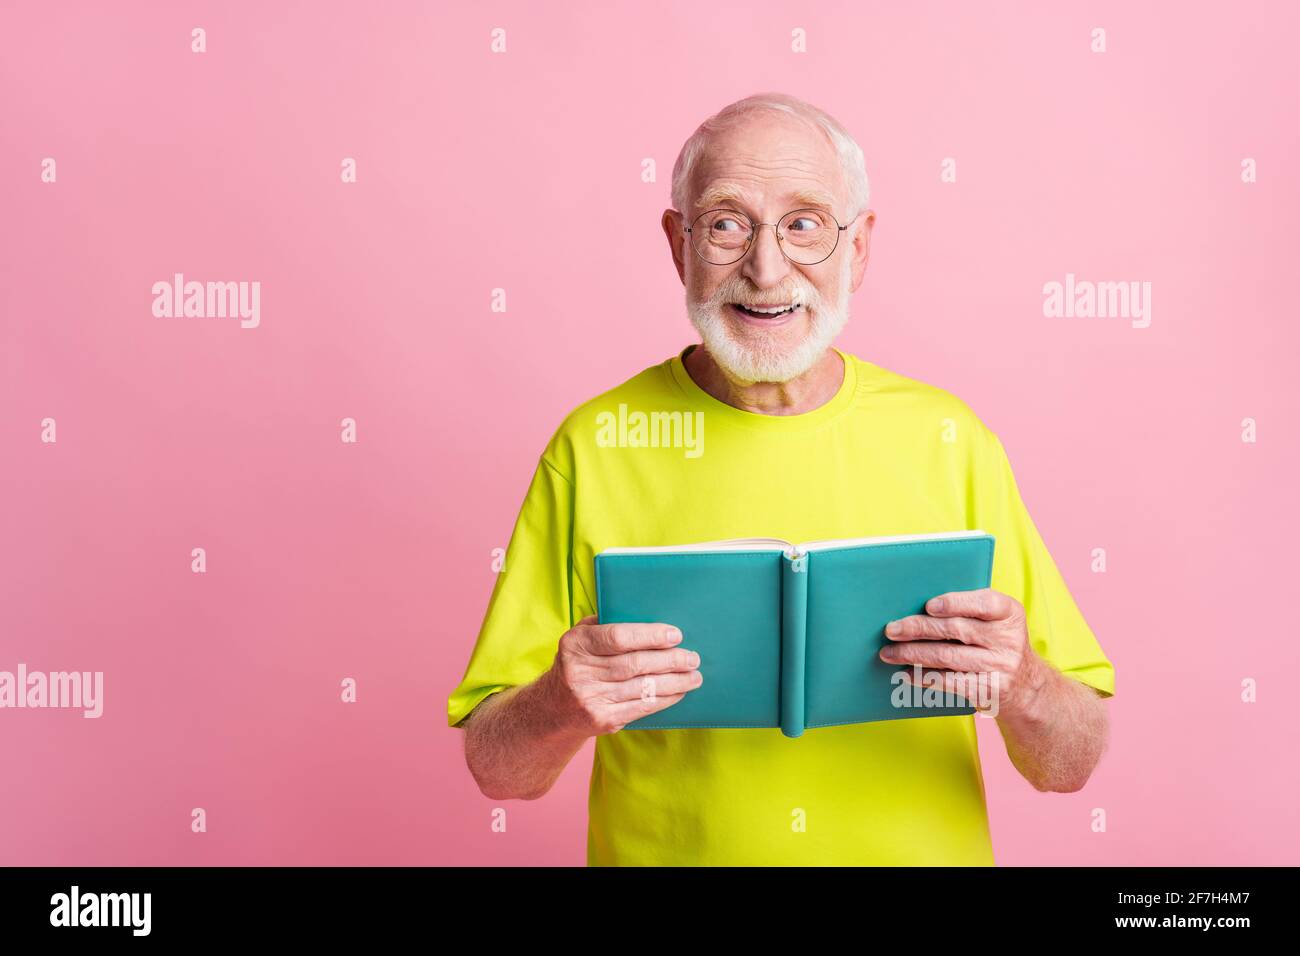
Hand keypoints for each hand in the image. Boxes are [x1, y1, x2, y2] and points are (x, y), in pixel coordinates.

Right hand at [543, 615, 703, 735]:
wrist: (552, 710)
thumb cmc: (576, 664)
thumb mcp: (580, 638)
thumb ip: (605, 624)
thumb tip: (649, 614)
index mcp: (576, 645)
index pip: (618, 638)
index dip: (650, 636)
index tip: (675, 635)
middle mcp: (580, 672)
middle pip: (635, 664)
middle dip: (669, 660)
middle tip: (692, 657)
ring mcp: (591, 699)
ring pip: (642, 688)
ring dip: (674, 682)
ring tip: (694, 676)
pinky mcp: (603, 720)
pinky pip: (641, 707)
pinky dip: (664, 699)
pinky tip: (679, 692)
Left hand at [877, 588, 1043, 718]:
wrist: (1026, 688)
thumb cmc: (997, 643)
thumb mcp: (996, 622)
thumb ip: (968, 610)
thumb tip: (915, 607)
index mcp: (1009, 613)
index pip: (984, 603)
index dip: (955, 603)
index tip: (928, 606)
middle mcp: (1008, 639)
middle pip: (956, 630)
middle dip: (918, 628)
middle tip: (891, 629)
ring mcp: (1000, 666)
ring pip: (947, 657)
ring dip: (912, 654)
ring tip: (889, 652)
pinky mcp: (989, 690)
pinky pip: (949, 681)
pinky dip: (923, 676)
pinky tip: (905, 673)